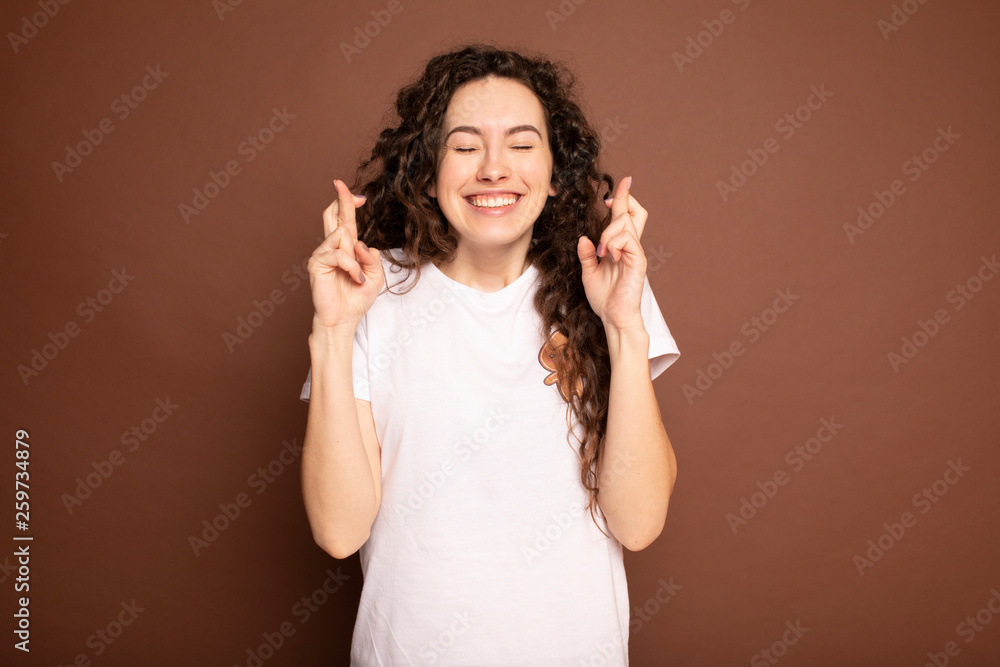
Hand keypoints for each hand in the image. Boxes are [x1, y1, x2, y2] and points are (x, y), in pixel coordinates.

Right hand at [307, 179, 385, 334]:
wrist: (343, 320)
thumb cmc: (357, 298)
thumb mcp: (376, 276)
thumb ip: (373, 258)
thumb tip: (361, 243)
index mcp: (346, 248)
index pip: (344, 220)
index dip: (349, 204)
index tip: (360, 196)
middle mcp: (332, 247)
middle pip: (332, 215)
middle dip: (340, 200)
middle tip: (340, 184)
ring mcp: (323, 254)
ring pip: (341, 235)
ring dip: (355, 257)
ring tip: (358, 276)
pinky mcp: (317, 264)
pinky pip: (339, 254)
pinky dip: (351, 266)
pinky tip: (354, 278)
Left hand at [577, 176, 647, 332]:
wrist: (613, 317)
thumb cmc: (604, 298)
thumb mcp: (588, 272)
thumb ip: (586, 254)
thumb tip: (584, 238)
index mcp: (620, 247)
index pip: (626, 217)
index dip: (623, 199)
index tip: (621, 185)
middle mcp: (630, 246)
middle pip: (634, 212)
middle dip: (622, 200)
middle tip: (608, 200)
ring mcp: (636, 252)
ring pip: (625, 224)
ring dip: (608, 232)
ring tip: (601, 252)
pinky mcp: (638, 260)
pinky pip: (627, 239)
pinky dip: (614, 243)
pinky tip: (608, 256)